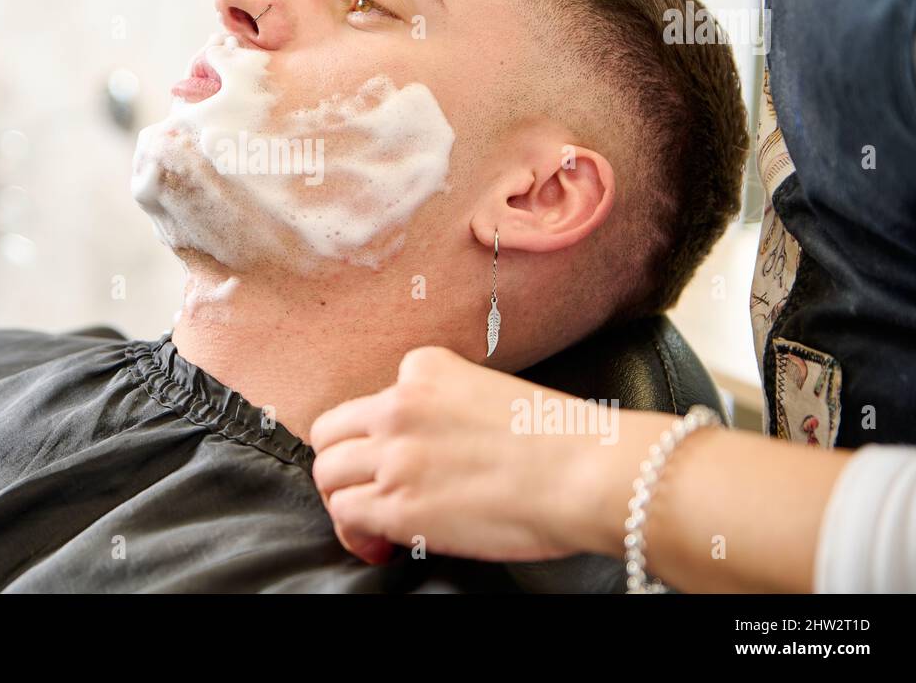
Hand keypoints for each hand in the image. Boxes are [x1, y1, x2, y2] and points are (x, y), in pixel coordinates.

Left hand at [310, 346, 633, 564]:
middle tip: (367, 492)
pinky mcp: (398, 505)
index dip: (377, 439)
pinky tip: (382, 546)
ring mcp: (394, 455)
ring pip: (328, 473)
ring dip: (345, 500)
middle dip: (343, 466)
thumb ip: (448, 408)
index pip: (372, 400)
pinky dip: (355, 535)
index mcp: (424, 369)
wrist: (588, 473)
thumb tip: (436, 447)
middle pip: (331, 433)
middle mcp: (398, 405)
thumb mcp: (491, 392)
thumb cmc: (562, 441)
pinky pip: (345, 516)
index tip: (398, 462)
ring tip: (372, 524)